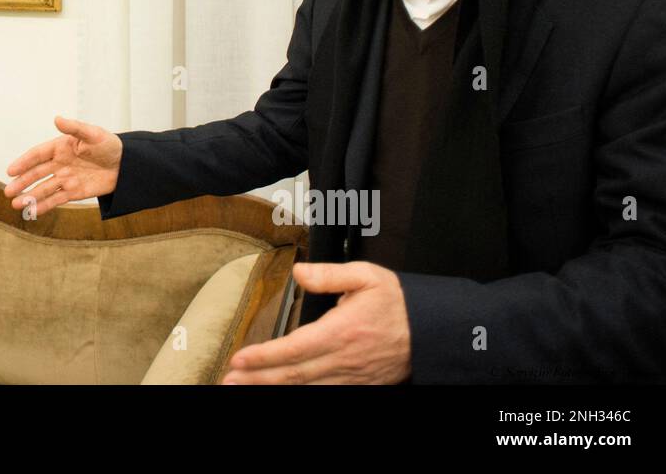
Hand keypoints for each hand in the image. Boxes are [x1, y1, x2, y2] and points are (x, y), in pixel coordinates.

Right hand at [4, 116, 121, 217]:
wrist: (126, 165)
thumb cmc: (109, 145)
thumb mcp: (93, 134)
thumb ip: (75, 128)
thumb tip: (56, 118)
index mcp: (61, 147)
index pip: (38, 155)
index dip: (24, 162)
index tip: (11, 170)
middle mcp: (59, 164)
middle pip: (37, 174)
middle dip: (22, 183)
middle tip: (8, 191)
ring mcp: (65, 179)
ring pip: (44, 189)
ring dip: (30, 197)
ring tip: (16, 204)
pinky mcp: (74, 192)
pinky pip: (56, 200)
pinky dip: (44, 206)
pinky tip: (33, 212)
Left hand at [221, 262, 411, 383]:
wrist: (435, 332)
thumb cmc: (401, 303)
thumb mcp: (367, 277)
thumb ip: (329, 275)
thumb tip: (299, 270)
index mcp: (342, 331)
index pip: (295, 347)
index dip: (264, 356)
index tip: (239, 358)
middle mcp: (344, 359)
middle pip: (294, 374)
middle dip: (258, 378)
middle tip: (230, 380)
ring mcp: (352, 377)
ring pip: (306, 388)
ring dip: (273, 389)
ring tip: (245, 387)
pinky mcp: (359, 385)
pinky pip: (325, 393)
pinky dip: (301, 394)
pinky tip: (282, 390)